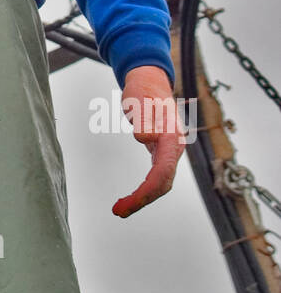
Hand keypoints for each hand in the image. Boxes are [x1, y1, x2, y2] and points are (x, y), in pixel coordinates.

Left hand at [112, 66, 184, 217]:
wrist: (150, 81)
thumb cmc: (143, 89)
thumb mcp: (138, 100)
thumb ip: (143, 119)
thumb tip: (146, 138)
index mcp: (171, 137)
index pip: (162, 172)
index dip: (145, 191)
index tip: (127, 203)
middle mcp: (174, 147)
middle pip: (163, 183)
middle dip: (142, 200)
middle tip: (118, 211)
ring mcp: (169, 150)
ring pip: (161, 182)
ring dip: (143, 198)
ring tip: (120, 208)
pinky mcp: (161, 151)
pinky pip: (156, 176)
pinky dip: (144, 189)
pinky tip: (131, 197)